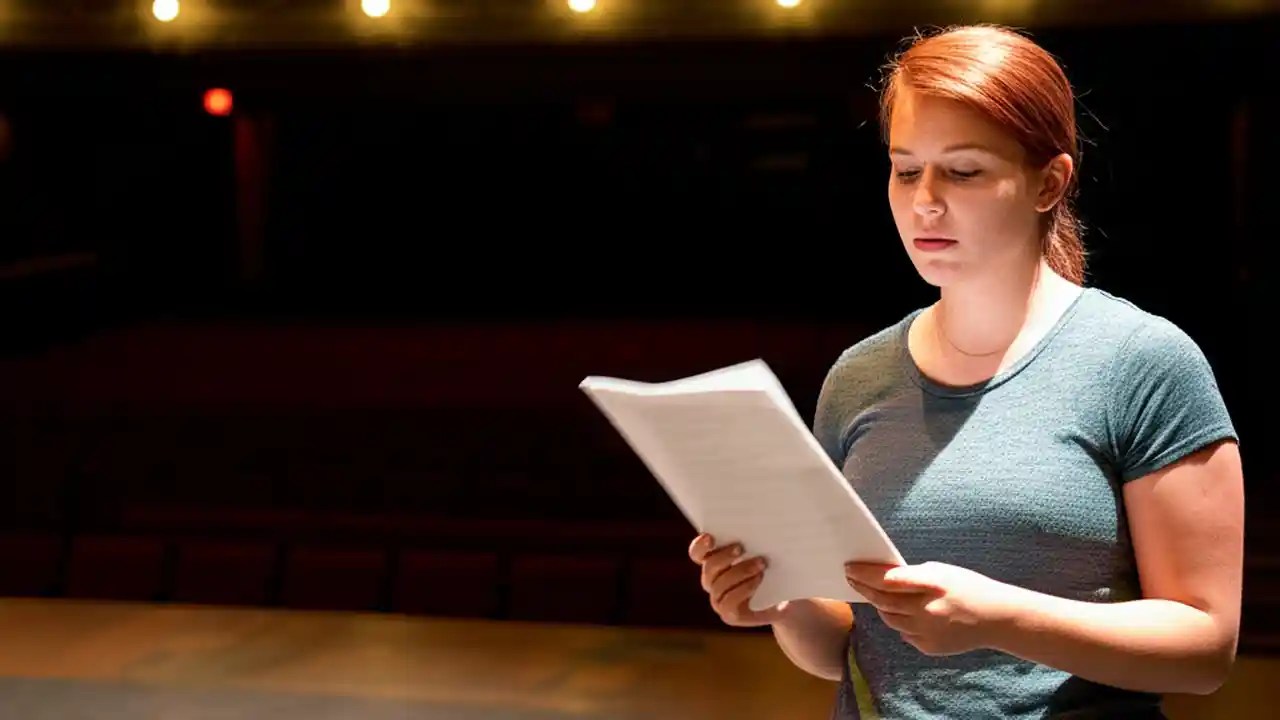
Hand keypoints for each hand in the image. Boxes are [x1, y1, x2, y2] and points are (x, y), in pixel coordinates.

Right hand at [688, 533, 787, 626]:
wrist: (790, 601)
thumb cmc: (777, 569)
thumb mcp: (768, 551)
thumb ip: (755, 539)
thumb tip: (754, 523)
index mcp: (715, 561)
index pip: (697, 553)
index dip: (700, 545)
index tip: (711, 537)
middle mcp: (712, 581)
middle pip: (709, 567)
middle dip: (724, 556)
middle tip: (741, 547)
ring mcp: (719, 600)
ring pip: (718, 585)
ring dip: (740, 571)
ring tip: (761, 563)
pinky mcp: (730, 615)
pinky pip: (728, 603)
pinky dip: (743, 590)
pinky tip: (758, 580)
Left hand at [845, 560, 1016, 655]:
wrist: (996, 619)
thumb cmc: (967, 587)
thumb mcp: (941, 571)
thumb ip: (912, 575)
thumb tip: (881, 577)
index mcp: (933, 584)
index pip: (888, 579)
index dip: (865, 574)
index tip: (849, 568)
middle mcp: (927, 609)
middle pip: (883, 601)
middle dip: (863, 588)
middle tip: (851, 579)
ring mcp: (927, 631)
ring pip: (889, 618)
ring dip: (879, 605)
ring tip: (875, 594)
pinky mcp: (929, 647)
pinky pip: (903, 633)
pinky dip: (900, 622)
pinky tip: (904, 613)